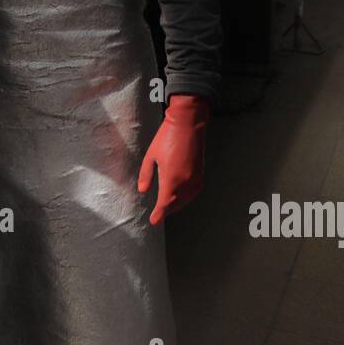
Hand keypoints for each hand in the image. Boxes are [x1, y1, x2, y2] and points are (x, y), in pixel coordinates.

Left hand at [138, 94, 209, 224]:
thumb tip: (143, 191)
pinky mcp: (200, 173)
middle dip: (167, 210)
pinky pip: (193, 192)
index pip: (165, 203)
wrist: (187, 124)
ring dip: (177, 205)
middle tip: (158, 215)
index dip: (159, 214)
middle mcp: (185, 182)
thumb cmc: (167, 137)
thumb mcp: (151, 156)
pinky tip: (181, 197)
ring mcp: (195, 178)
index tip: (153, 221)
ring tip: (168, 208)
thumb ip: (146, 175)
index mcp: (171, 178)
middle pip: (176, 204)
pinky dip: (186, 198)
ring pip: (186, 199)